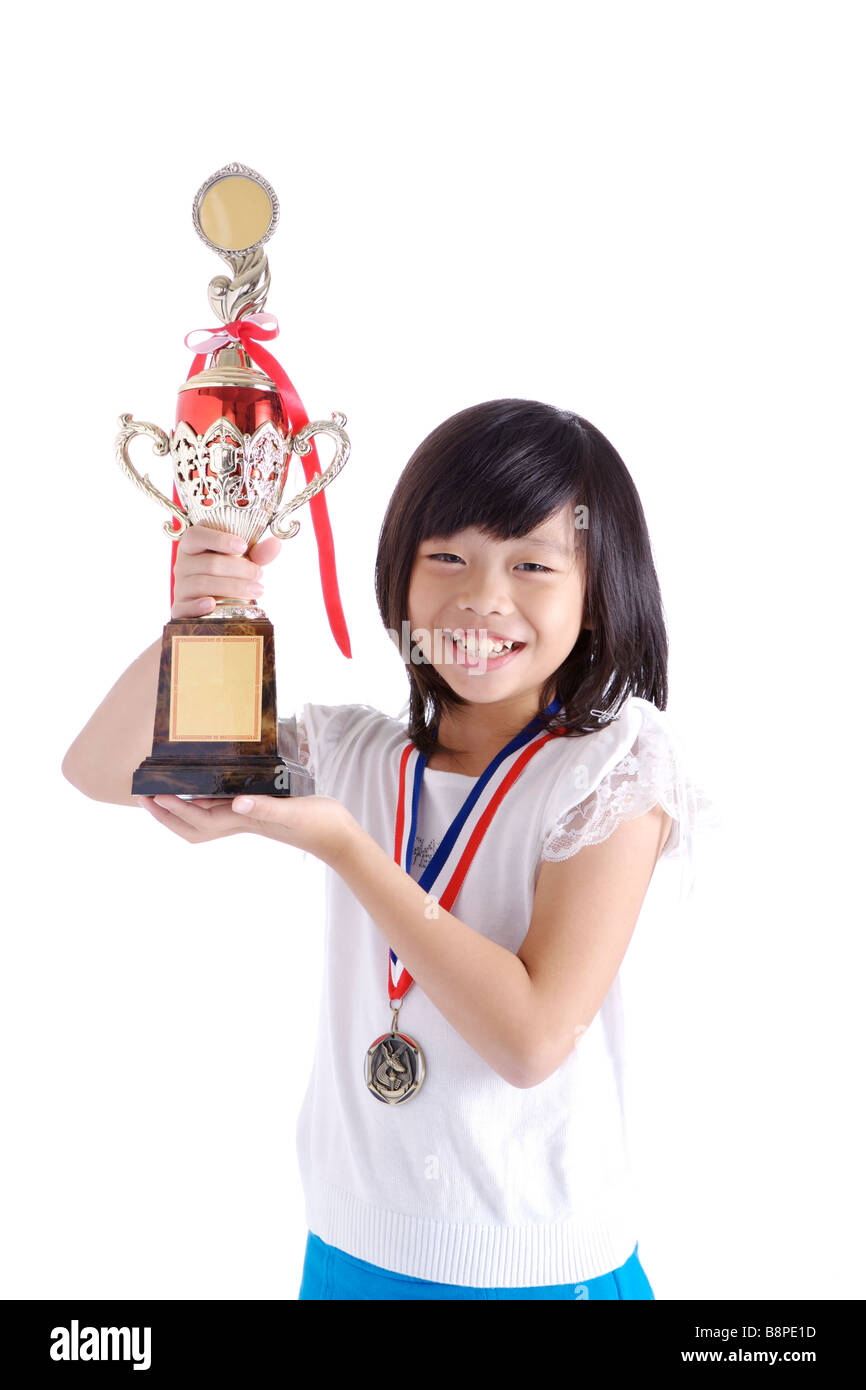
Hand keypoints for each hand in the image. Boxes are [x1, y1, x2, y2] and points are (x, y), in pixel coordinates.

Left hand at [137, 792, 355, 864]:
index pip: (200, 818)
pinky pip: (221, 809)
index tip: (155, 795)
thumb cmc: (319, 825)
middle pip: (193, 825)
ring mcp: (249, 819)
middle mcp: (241, 821)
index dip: (176, 808)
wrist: (339, 838)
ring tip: (163, 793)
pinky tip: (203, 787)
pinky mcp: (258, 812)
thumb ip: (265, 808)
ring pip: (204, 818)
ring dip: (180, 809)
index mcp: (245, 821)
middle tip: (143, 795)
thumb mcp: (293, 812)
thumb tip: (237, 803)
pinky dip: (204, 801)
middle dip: (166, 813)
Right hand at [171, 523, 281, 619]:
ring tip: (257, 590)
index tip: (243, 546)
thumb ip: (258, 553)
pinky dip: (198, 605)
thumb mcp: (242, 562)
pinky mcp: (179, 609)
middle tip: (259, 574)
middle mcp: (182, 564)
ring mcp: (180, 587)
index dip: (219, 539)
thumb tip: (275, 544)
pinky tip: (212, 604)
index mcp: (193, 546)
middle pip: (208, 563)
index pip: (196, 535)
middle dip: (238, 569)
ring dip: (232, 587)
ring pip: (203, 584)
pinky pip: (185, 606)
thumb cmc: (226, 577)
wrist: (212, 607)